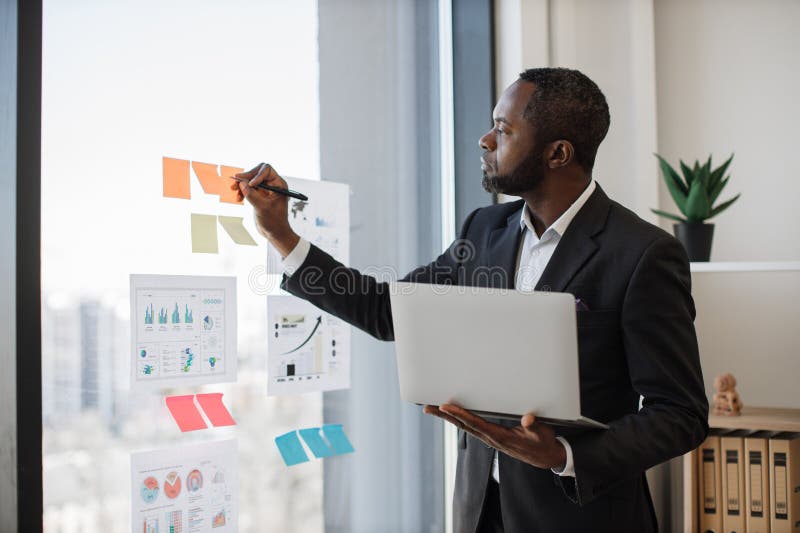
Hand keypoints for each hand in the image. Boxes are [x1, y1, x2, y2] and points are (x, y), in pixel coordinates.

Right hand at [230, 163, 298, 255]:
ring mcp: (265, 189)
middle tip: (235, 182)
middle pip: (257, 172)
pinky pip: (248, 188)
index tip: (250, 184)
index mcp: (279, 185)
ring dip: (242, 184)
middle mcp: (273, 184)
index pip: (266, 170)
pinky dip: (242, 191)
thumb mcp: (263, 208)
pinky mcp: (259, 195)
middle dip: (246, 177)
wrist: (275, 233)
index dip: (256, 175)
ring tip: (234, 190)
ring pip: (251, 179)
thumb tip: (241, 183)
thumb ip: (252, 195)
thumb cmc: (274, 222)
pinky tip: (238, 198)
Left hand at [423, 404, 565, 469]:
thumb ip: (533, 427)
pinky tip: (452, 415)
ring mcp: (490, 439)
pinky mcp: (492, 437)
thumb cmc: (542, 443)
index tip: (445, 406)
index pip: (475, 424)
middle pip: (464, 426)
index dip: (460, 414)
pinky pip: (472, 427)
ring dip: (449, 418)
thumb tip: (527, 419)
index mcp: (500, 437)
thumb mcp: (541, 434)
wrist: (545, 457)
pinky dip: (459, 420)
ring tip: (433, 409)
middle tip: (428, 408)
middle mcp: (491, 439)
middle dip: (445, 416)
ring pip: (465, 427)